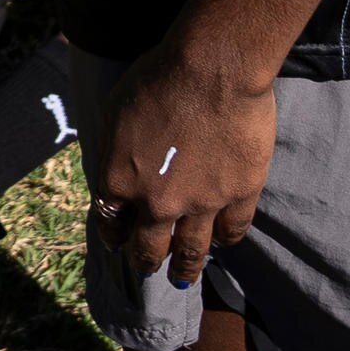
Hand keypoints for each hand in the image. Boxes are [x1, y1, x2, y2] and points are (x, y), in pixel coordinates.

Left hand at [95, 38, 277, 292]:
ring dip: (185, 268)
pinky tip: (225, 244)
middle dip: (144, 260)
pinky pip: (233, 230)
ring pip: (191, 250)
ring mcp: (201, 203)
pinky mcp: (240, 194)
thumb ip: (111, 150)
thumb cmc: (156, 79)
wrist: (212, 70)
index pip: (109, 219)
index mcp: (119, 180)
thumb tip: (111, 171)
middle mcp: (156, 201)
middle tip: (145, 268)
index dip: (113, 232)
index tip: (116, 239)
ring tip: (182, 280)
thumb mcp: (113, 112)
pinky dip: (227, 240)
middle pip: (148, 245)